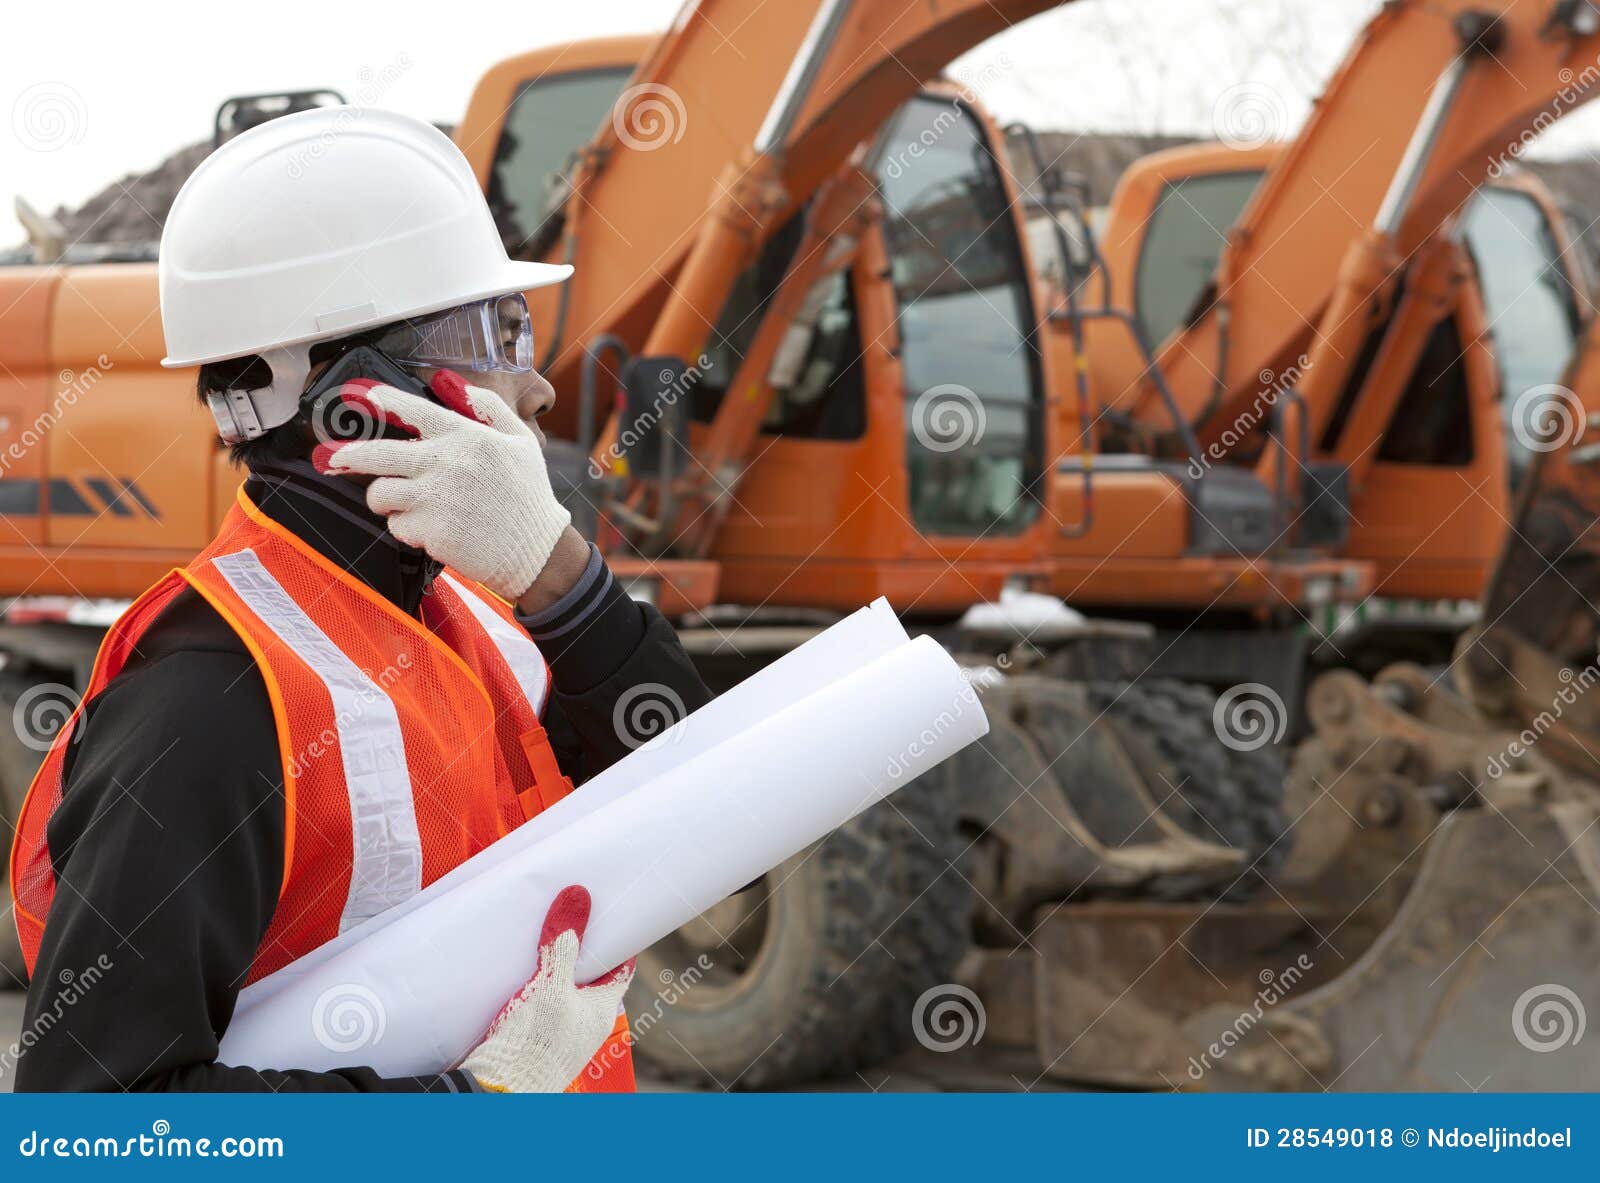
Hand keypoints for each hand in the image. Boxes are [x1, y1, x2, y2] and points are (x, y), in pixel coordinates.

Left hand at [313, 370, 571, 599]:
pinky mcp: (430, 532)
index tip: (354, 394)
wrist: (537, 551)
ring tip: (402, 503)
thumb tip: (447, 382)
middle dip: (347, 454)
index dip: (378, 399)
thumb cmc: (529, 496)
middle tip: (331, 456)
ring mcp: (435, 498)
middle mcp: (446, 463)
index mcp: (466, 437)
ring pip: (379, 493)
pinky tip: (430, 529)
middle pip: (376, 453)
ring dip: (384, 499)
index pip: (412, 409)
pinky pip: (396, 526)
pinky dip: (406, 529)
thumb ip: (486, 407)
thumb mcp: (520, 441)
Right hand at [459, 885, 633, 1092]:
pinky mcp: (538, 1040)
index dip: (617, 939)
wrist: (500, 1091)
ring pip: (566, 991)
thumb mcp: (550, 985)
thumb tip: (578, 896)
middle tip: (571, 919)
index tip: (612, 914)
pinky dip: (539, 987)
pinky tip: (522, 976)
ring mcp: (563, 1033)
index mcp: (603, 1009)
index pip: (620, 967)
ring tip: (544, 939)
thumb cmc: (535, 1043)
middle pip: (592, 977)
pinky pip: (545, 1005)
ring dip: (557, 968)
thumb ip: (563, 943)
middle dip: (582, 950)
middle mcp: (588, 1023)